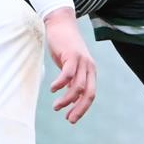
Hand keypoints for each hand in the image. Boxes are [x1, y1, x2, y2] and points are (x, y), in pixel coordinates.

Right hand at [43, 8, 96, 123]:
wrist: (61, 24)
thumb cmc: (64, 46)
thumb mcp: (70, 65)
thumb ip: (72, 79)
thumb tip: (70, 95)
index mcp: (90, 72)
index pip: (90, 95)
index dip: (82, 108)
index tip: (71, 119)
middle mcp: (89, 67)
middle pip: (88, 93)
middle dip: (79, 108)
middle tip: (68, 119)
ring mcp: (82, 61)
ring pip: (78, 86)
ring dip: (67, 99)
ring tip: (56, 106)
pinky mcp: (72, 55)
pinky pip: (68, 74)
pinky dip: (60, 84)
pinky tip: (53, 89)